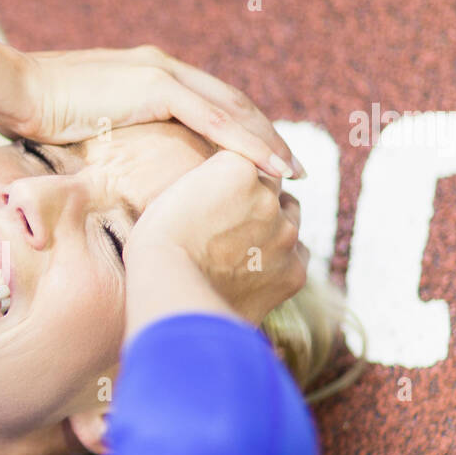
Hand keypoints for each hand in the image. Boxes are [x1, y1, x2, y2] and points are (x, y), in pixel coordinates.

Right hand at [4, 46, 305, 179]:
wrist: (15, 90)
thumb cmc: (37, 115)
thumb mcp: (85, 127)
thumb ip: (111, 135)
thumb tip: (113, 167)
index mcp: (149, 75)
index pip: (210, 102)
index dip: (240, 129)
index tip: (261, 159)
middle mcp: (164, 67)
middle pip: (232, 102)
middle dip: (264, 136)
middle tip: (292, 169)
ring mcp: (161, 73)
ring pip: (231, 109)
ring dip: (265, 142)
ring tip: (291, 173)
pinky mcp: (155, 86)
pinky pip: (213, 117)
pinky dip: (244, 142)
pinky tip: (267, 165)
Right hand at [123, 152, 308, 328]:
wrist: (168, 294)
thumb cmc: (156, 246)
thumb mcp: (174, 195)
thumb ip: (209, 185)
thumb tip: (223, 193)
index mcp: (237, 167)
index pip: (247, 160)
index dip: (231, 179)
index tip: (218, 194)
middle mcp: (268, 195)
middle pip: (273, 187)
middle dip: (256, 199)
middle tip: (229, 222)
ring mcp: (286, 234)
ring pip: (291, 219)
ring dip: (273, 227)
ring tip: (242, 248)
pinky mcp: (293, 271)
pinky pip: (299, 256)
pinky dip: (281, 261)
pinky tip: (256, 271)